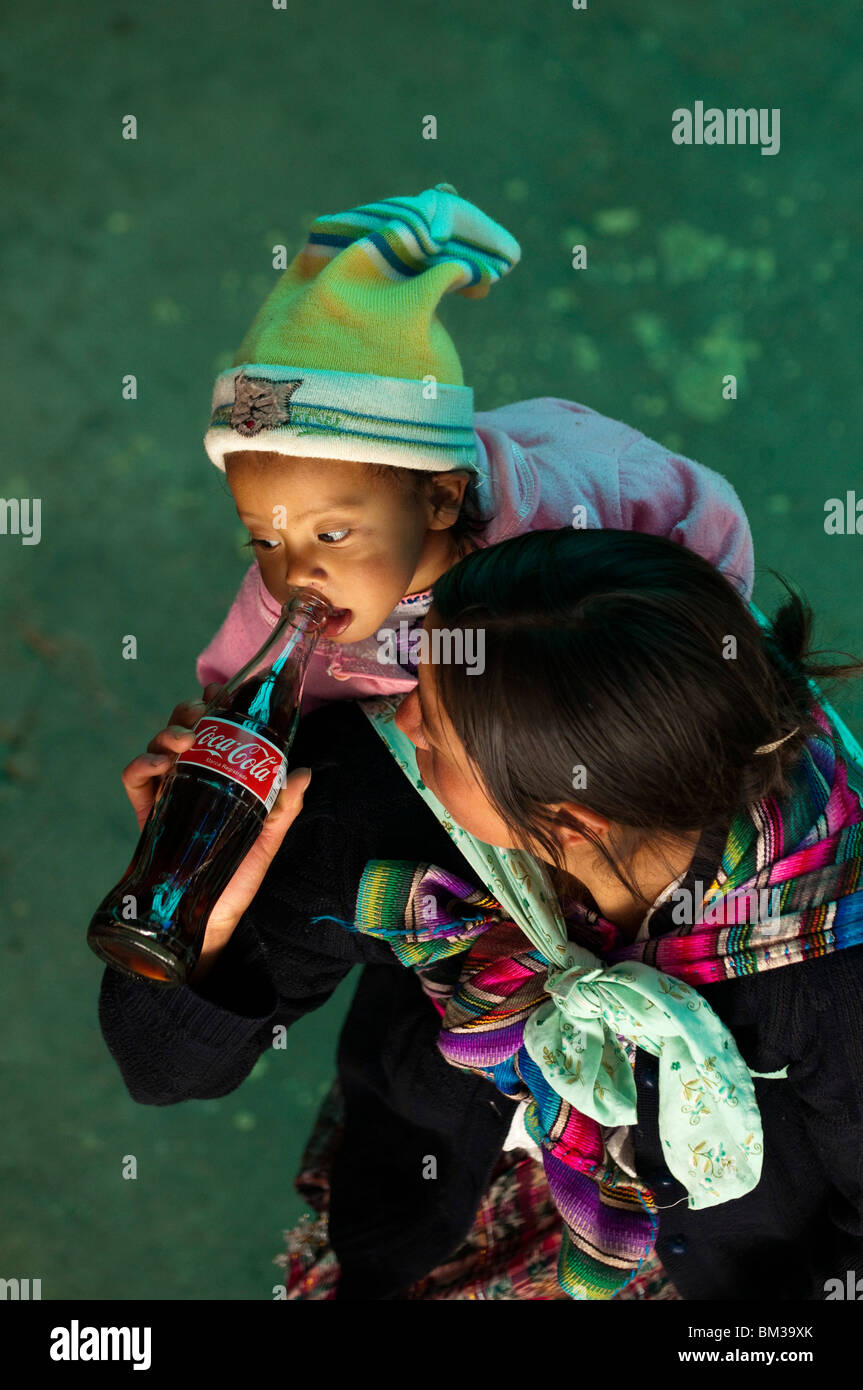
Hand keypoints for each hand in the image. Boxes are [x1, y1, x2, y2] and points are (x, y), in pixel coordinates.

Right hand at [120, 683, 311, 983]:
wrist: (208, 922)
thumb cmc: (237, 878)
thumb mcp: (267, 838)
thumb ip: (285, 808)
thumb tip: (305, 773)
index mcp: (221, 777)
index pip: (214, 730)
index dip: (214, 704)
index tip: (222, 689)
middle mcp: (191, 779)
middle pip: (182, 729)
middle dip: (189, 711)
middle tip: (203, 711)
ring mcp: (167, 795)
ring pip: (157, 746)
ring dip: (167, 733)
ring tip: (185, 740)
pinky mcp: (147, 816)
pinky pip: (135, 780)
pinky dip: (142, 765)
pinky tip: (158, 766)